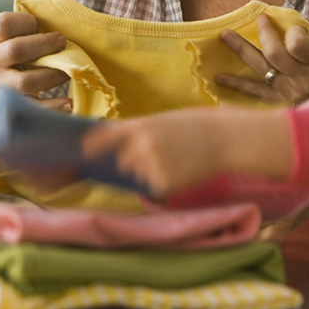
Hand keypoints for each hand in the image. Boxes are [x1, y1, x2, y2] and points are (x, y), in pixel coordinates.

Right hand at [0, 12, 69, 112]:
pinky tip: (68, 103)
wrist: (4, 75)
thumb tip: (68, 26)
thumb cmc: (23, 45)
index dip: (26, 22)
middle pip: (16, 50)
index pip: (5, 24)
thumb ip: (36, 27)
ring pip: (25, 81)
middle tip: (62, 43)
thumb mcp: (21, 32)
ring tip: (68, 71)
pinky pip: (33, 105)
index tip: (39, 24)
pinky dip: (52, 106)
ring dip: (52, 75)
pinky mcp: (12, 101)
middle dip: (44, 45)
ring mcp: (1, 81)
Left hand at [81, 107, 291, 198]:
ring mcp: (150, 166)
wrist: (226, 138)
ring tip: (175, 160)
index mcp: (139, 126)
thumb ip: (140, 131)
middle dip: (133, 161)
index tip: (82, 151)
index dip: (91, 146)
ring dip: (149, 172)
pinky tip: (181, 172)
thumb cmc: (196, 126)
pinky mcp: (162, 184)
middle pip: (122, 161)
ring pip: (138, 175)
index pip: (103, 137)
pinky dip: (164, 184)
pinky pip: (154, 188)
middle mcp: (140, 146)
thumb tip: (119, 145)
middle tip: (159, 154)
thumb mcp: (164, 121)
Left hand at [217, 15, 308, 104]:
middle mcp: (307, 80)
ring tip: (225, 36)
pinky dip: (237, 86)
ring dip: (241, 50)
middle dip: (262, 33)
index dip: (293, 31)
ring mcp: (293, 94)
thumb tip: (289, 15)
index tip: (296, 27)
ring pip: (261, 70)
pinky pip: (257, 94)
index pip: (297, 43)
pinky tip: (220, 77)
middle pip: (274, 54)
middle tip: (258, 20)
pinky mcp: (284, 104)